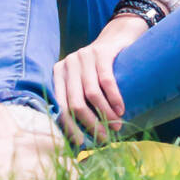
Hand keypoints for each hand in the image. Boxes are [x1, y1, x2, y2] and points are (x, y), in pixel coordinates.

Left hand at [53, 13, 147, 147]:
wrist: (117, 37)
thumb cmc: (99, 68)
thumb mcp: (83, 81)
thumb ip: (78, 100)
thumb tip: (80, 138)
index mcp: (58, 73)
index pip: (59, 105)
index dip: (69, 126)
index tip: (80, 142)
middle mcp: (68, 64)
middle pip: (75, 102)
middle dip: (90, 124)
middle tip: (103, 138)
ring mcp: (84, 56)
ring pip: (91, 94)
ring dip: (105, 114)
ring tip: (116, 126)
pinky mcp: (101, 52)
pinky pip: (106, 81)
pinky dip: (114, 99)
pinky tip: (121, 110)